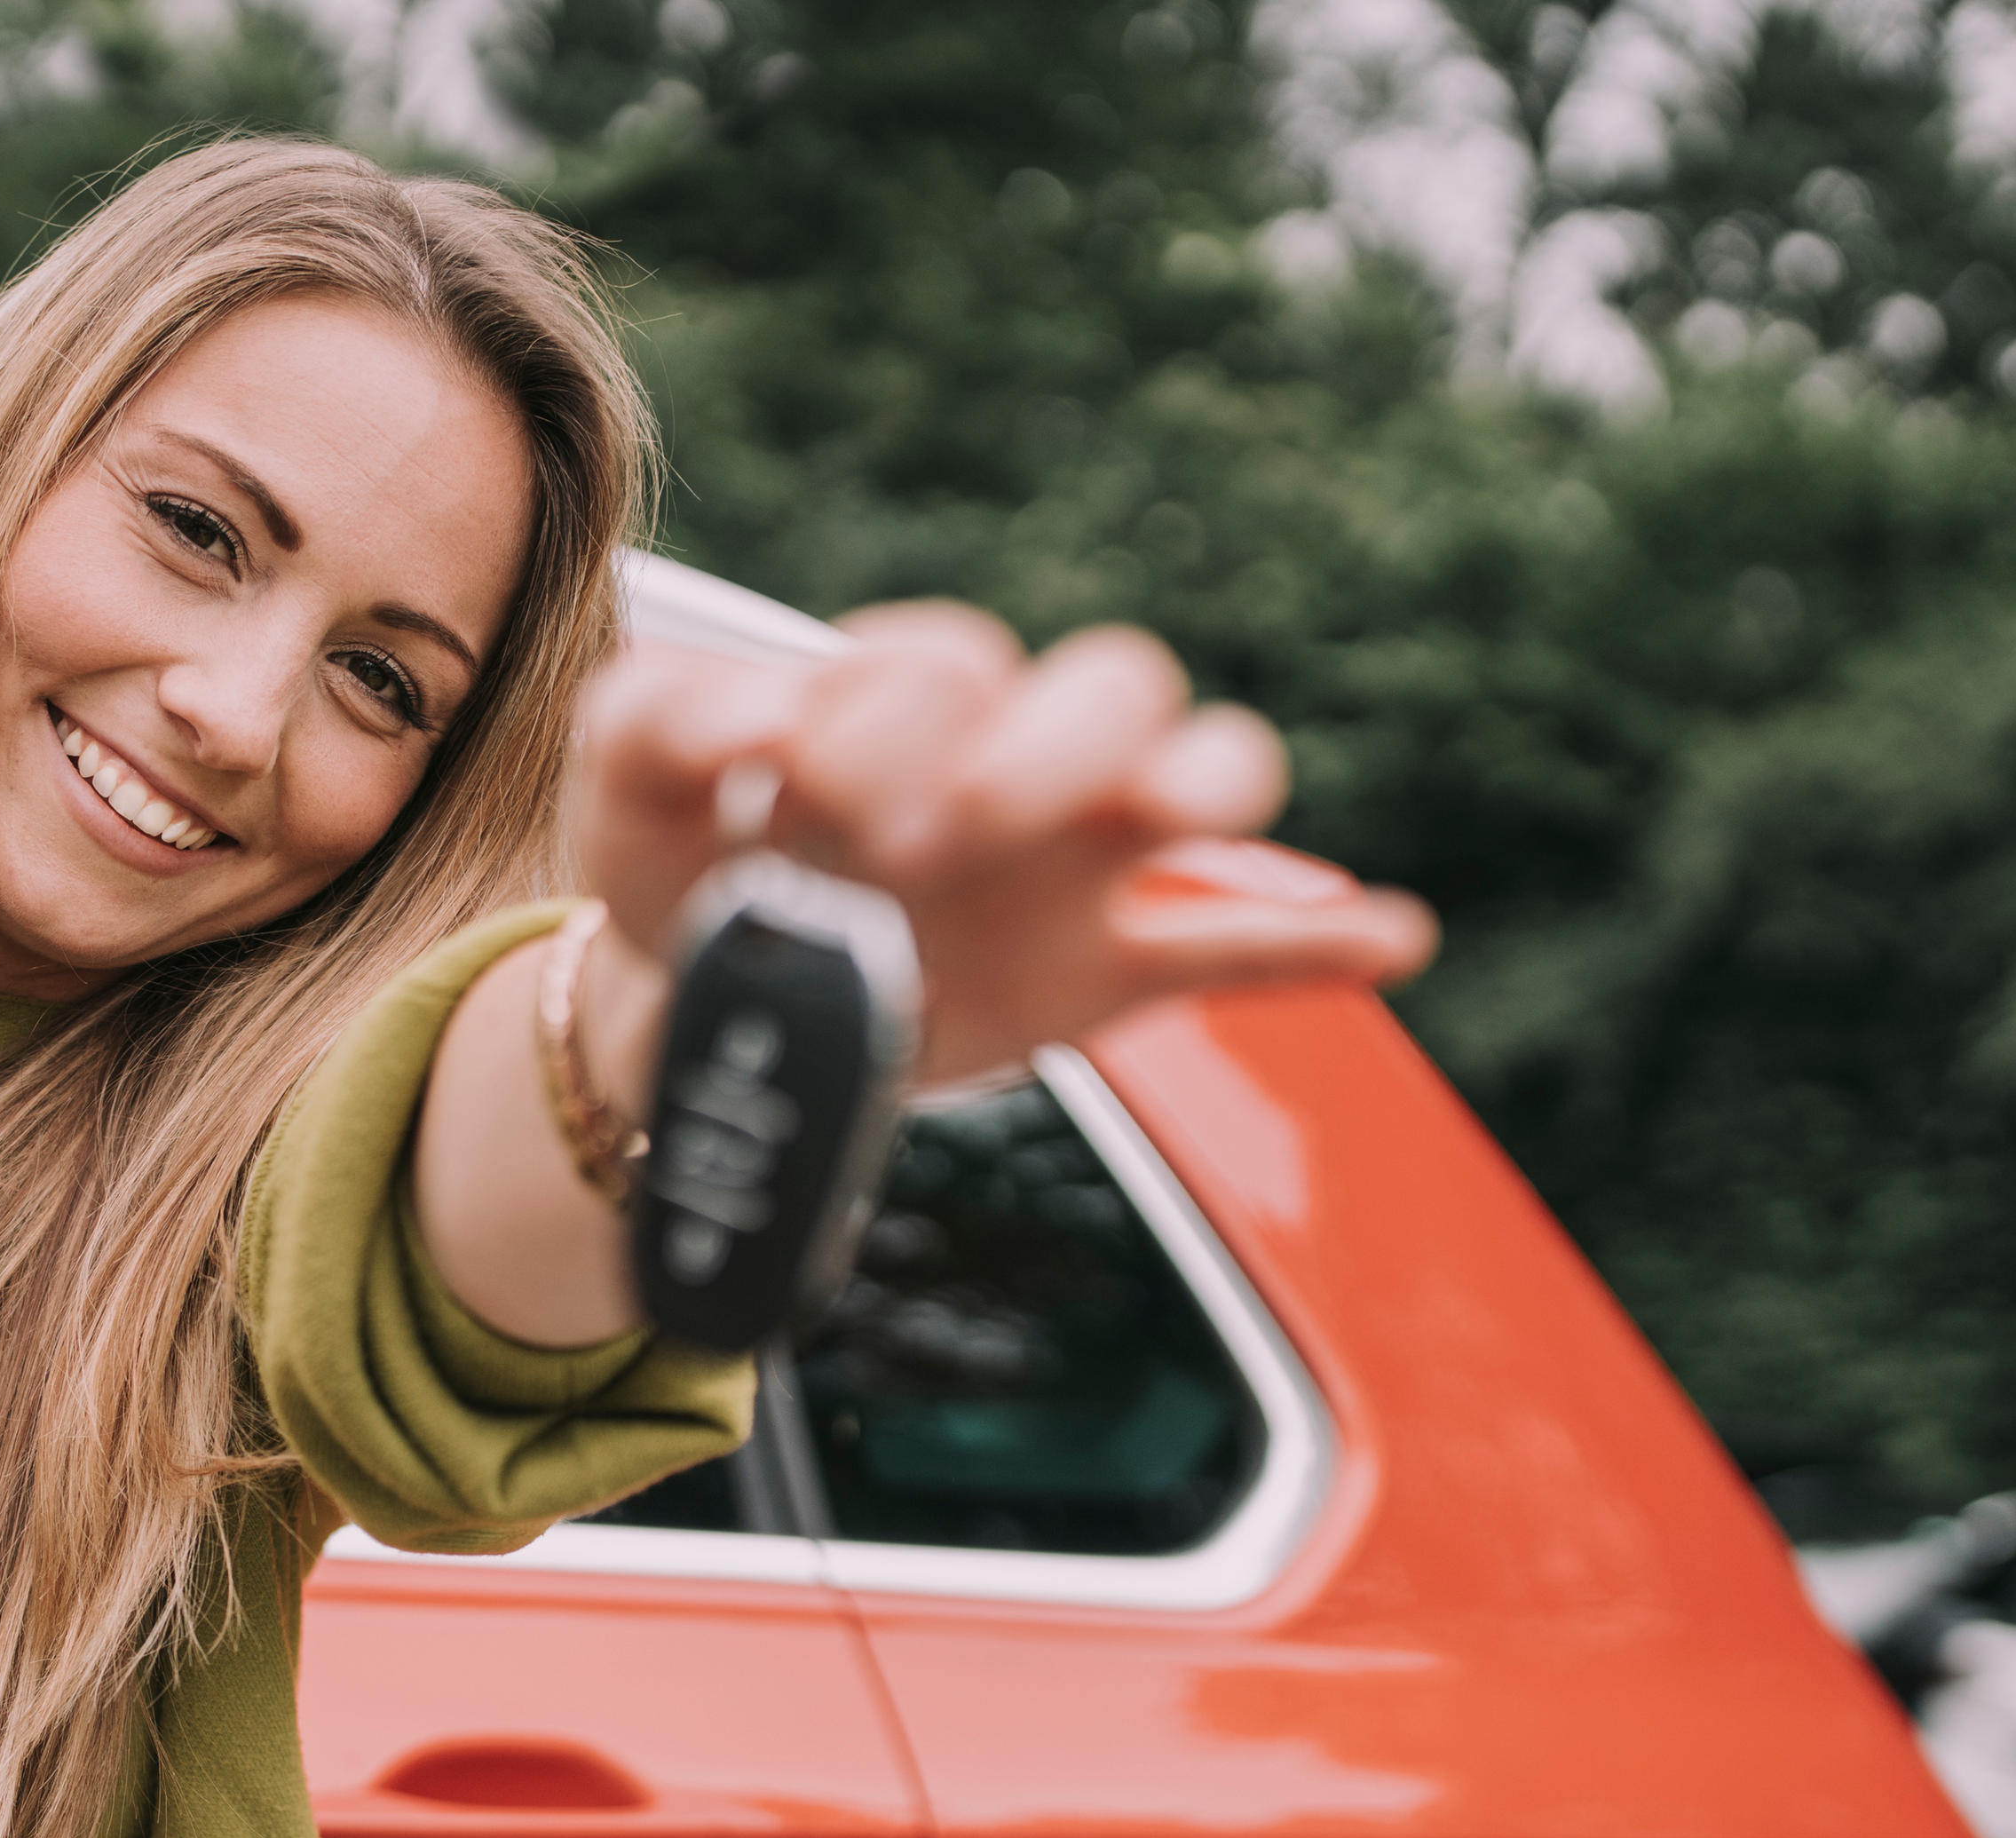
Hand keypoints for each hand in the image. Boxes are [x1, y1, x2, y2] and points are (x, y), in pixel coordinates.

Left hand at [570, 606, 1440, 1087]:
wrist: (707, 994)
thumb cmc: (684, 854)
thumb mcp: (627, 783)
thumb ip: (665, 719)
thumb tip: (757, 721)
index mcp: (917, 690)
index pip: (955, 665)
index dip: (892, 718)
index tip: (804, 799)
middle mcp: (1021, 753)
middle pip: (1113, 687)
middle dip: (1045, 749)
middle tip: (936, 842)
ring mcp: (1082, 860)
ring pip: (1206, 779)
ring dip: (1207, 786)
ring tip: (1173, 814)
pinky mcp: (1113, 966)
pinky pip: (1244, 944)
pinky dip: (1321, 941)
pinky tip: (1388, 940)